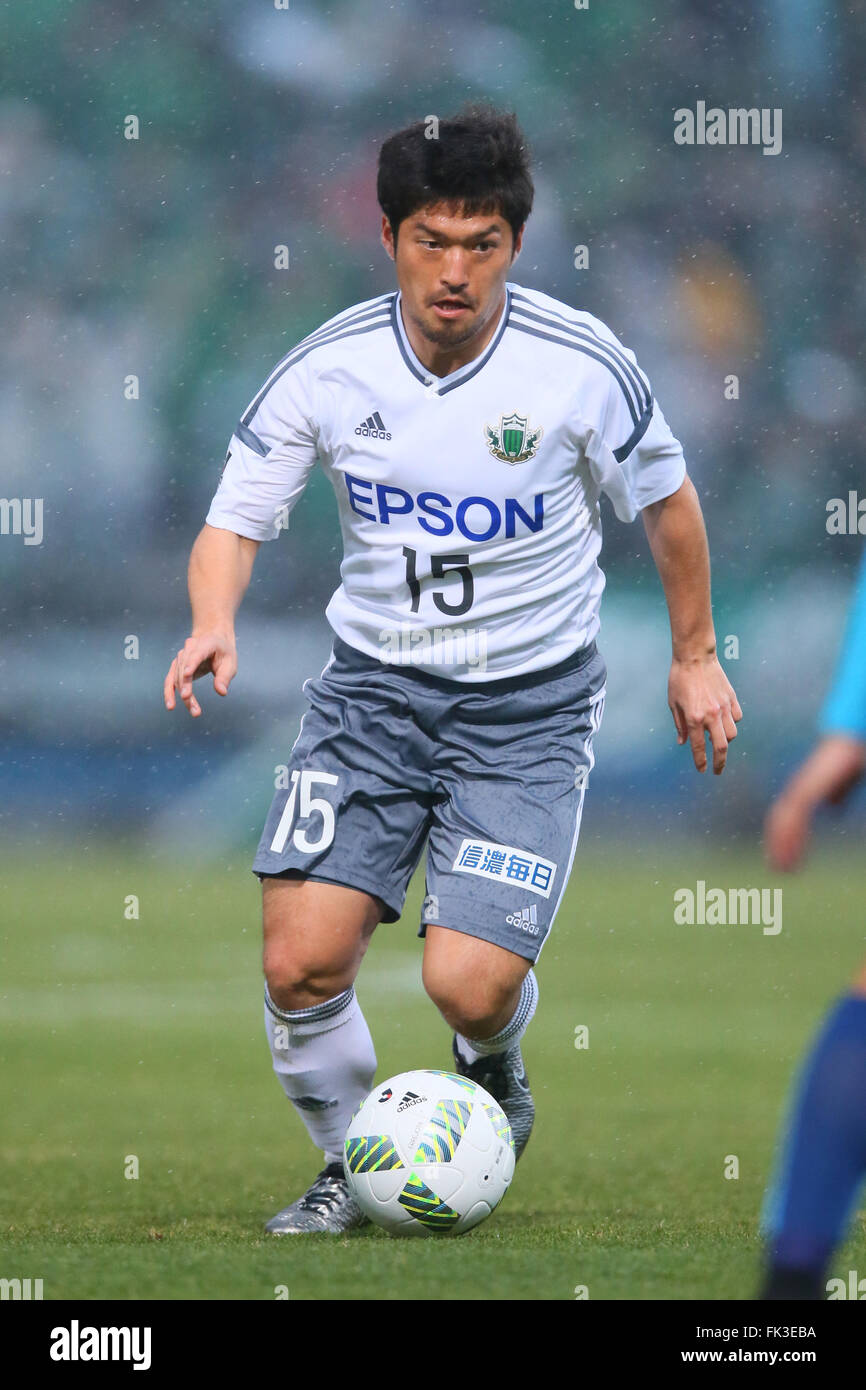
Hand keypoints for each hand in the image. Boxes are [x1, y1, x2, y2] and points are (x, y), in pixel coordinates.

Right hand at [163, 630, 237, 717]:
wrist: (213, 641)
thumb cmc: (223, 653)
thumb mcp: (230, 664)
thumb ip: (225, 677)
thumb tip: (221, 692)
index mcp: (205, 643)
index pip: (196, 654)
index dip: (191, 663)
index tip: (187, 674)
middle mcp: (190, 648)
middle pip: (185, 670)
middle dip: (188, 689)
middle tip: (195, 709)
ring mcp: (181, 656)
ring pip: (177, 677)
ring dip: (183, 695)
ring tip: (193, 711)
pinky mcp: (176, 666)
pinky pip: (170, 680)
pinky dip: (169, 692)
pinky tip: (171, 705)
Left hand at [668, 653, 741, 774]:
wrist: (695, 657)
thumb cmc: (679, 679)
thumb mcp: (673, 703)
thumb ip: (679, 725)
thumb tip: (683, 742)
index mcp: (694, 718)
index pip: (699, 747)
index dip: (700, 762)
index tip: (702, 770)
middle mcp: (711, 715)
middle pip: (721, 747)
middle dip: (720, 762)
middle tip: (718, 770)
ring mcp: (723, 707)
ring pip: (732, 733)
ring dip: (726, 741)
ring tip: (719, 742)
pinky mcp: (732, 698)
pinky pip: (737, 717)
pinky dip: (732, 723)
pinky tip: (725, 722)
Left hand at [764, 734, 865, 870]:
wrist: (851, 744)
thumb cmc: (848, 762)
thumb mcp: (840, 785)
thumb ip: (836, 795)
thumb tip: (832, 807)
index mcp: (803, 791)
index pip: (785, 817)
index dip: (782, 837)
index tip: (782, 857)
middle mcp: (797, 790)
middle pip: (779, 821)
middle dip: (777, 845)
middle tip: (779, 870)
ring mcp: (801, 789)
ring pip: (784, 822)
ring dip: (783, 846)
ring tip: (785, 868)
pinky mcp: (808, 789)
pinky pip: (796, 816)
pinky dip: (793, 835)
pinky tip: (795, 849)